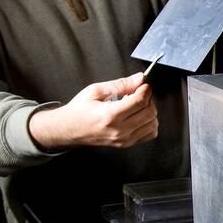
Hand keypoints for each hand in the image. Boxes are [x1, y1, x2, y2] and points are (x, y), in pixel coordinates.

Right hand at [28, 73, 158, 149]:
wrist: (69, 128)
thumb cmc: (79, 110)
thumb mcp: (96, 90)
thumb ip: (121, 84)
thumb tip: (140, 78)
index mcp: (110, 115)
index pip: (140, 101)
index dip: (146, 89)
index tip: (144, 85)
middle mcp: (119, 130)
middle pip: (149, 112)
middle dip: (149, 99)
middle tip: (140, 93)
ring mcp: (123, 140)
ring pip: (153, 124)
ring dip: (150, 111)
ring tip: (138, 105)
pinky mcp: (126, 144)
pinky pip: (150, 134)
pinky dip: (150, 123)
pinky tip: (140, 116)